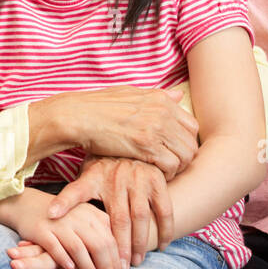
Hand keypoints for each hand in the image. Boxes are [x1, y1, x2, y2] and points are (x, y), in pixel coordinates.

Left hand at [5, 241, 107, 268]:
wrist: (117, 237)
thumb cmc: (88, 235)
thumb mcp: (68, 231)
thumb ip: (45, 240)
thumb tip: (20, 243)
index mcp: (63, 239)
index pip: (41, 245)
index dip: (26, 249)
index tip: (9, 252)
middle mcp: (72, 251)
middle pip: (48, 258)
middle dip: (30, 264)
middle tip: (13, 265)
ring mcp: (85, 263)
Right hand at [10, 192, 121, 268]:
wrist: (27, 204)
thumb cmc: (62, 217)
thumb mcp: (85, 218)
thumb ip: (102, 233)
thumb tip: (123, 259)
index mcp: (91, 213)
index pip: (110, 237)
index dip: (118, 257)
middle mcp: (76, 215)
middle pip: (98, 243)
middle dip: (106, 265)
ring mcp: (59, 222)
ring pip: (79, 248)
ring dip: (88, 266)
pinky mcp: (41, 230)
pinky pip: (56, 247)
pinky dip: (64, 260)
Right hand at [35, 86, 197, 178]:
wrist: (76, 116)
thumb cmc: (97, 107)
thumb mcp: (128, 94)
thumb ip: (155, 96)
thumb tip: (177, 96)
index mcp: (159, 99)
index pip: (191, 125)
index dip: (185, 141)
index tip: (173, 150)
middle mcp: (162, 112)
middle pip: (191, 142)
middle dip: (184, 157)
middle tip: (170, 165)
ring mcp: (155, 128)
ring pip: (185, 155)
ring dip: (177, 167)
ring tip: (163, 171)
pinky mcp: (146, 146)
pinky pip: (171, 165)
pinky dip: (167, 173)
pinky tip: (154, 174)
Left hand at [49, 156, 172, 268]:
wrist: (134, 146)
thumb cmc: (105, 167)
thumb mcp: (85, 174)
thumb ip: (72, 195)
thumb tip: (50, 214)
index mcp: (93, 177)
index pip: (74, 191)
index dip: (63, 202)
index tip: (51, 216)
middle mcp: (116, 179)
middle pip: (117, 219)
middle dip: (118, 246)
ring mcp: (139, 181)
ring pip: (141, 218)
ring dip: (139, 243)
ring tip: (135, 262)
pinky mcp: (157, 182)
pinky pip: (164, 211)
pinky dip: (165, 230)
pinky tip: (162, 246)